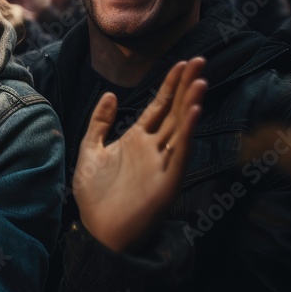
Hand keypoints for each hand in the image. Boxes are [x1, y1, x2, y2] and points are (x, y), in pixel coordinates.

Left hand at [73, 58, 205, 252]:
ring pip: (181, 128)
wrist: (97, 231)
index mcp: (137, 139)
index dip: (170, 84)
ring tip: (200, 80)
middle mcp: (154, 148)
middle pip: (174, 111)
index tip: (182, 62)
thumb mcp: (89, 151)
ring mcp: (163, 163)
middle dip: (186, 86)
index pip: (159, 106)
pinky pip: (180, 153)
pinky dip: (187, 133)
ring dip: (191, 104)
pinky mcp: (167, 181)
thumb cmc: (94, 195)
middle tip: (200, 60)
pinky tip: (193, 112)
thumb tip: (110, 94)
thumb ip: (98, 123)